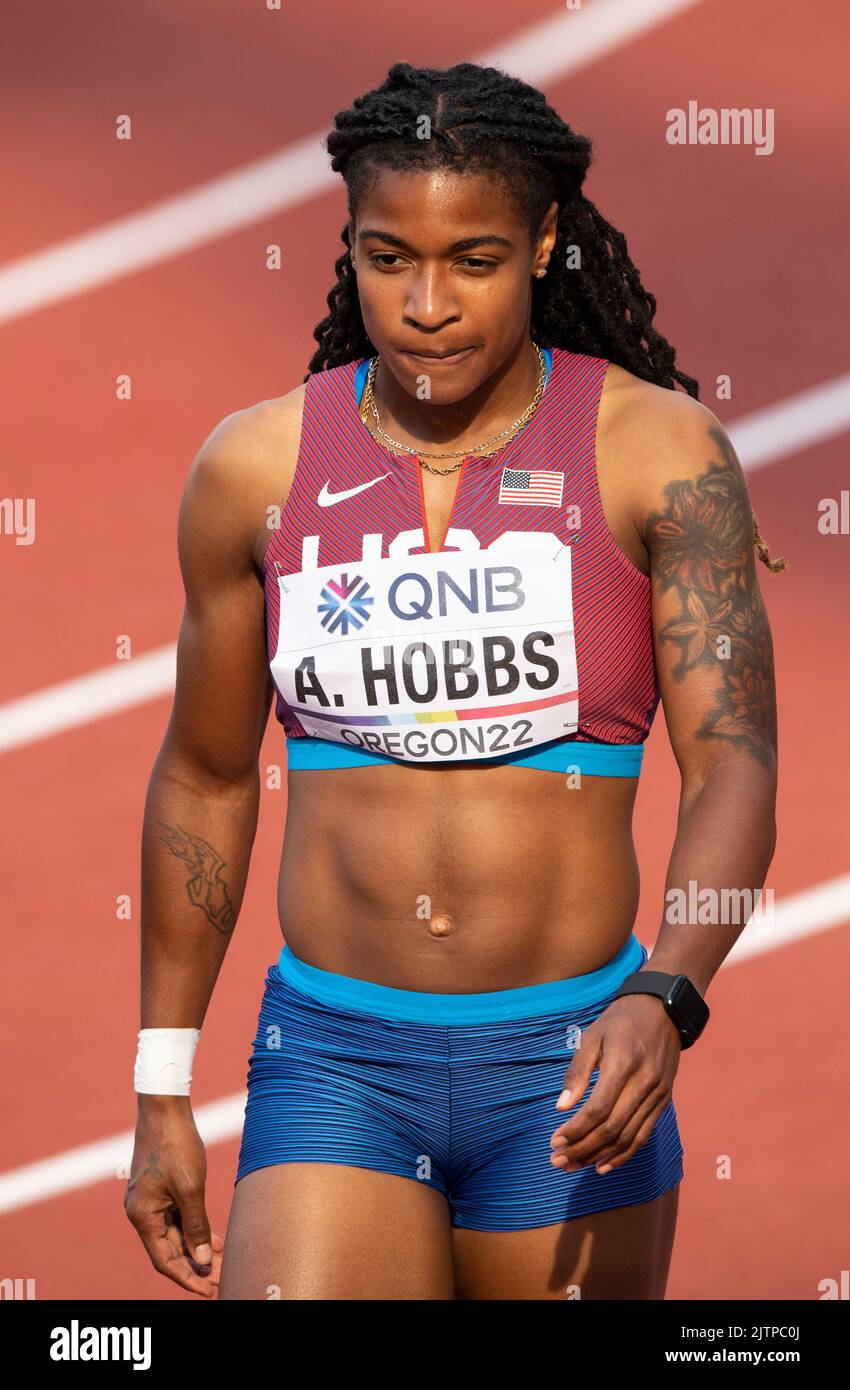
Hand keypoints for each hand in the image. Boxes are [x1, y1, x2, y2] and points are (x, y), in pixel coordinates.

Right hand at [124, 1099, 222, 1296]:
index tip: (209, 1291)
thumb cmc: (176, 1145)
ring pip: (174, 1235)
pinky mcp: (159, 1190)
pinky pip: (175, 1219)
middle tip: (222, 1278)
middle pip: (169, 1250)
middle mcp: (141, 1212)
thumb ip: (196, 1225)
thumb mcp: (191, 1188)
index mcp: (142, 1216)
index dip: (187, 1279)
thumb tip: (203, 1258)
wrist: (164, 1108)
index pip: (164, 1261)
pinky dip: (193, 1230)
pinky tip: (213, 1237)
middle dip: (195, 1266)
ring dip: (197, 1249)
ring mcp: (149, 1201)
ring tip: (222, 1260)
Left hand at [550, 993, 681, 1175]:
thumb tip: (561, 1107)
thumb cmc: (620, 1021)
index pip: (598, 1109)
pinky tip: (603, 1165)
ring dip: (599, 1156)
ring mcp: (658, 1093)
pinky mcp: (664, 1100)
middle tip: (557, 1161)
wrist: (663, 1010)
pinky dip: (624, 1154)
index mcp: (623, 1063)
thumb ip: (577, 1072)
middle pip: (612, 1128)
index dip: (576, 1130)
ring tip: (574, 1166)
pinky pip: (644, 1134)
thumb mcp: (592, 1036)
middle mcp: (644, 1082)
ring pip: (628, 1136)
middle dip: (582, 1149)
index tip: (554, 1141)